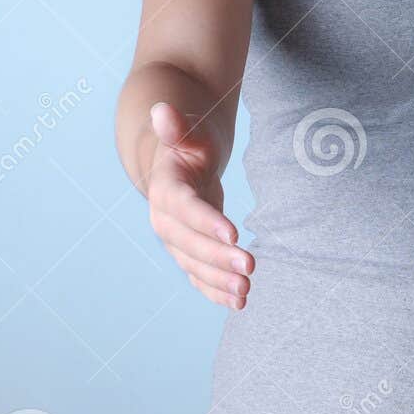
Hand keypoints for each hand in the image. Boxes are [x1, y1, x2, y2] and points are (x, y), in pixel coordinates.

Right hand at [146, 101, 252, 309]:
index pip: (186, 208)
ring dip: (219, 282)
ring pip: (195, 266)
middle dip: (219, 258)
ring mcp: (175, 240)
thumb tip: (162, 110)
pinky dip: (216, 291)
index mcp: (166, 188)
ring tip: (247, 292)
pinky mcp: (188, 252)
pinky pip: (199, 277)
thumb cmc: (188, 142)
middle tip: (250, 268)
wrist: (176, 162)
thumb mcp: (188, 132)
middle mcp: (165, 220)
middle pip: (190, 244)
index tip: (234, 233)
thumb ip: (177, 127)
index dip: (207, 221)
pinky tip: (238, 303)